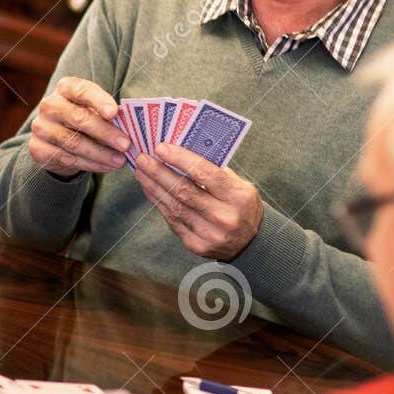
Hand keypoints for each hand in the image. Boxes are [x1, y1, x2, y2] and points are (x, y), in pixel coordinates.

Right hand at [25, 76, 130, 176]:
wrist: (56, 139)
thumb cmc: (83, 118)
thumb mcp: (94, 110)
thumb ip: (107, 114)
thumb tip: (130, 126)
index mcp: (65, 88)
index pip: (81, 90)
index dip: (98, 101)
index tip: (114, 113)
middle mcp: (49, 105)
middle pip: (78, 118)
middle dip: (105, 133)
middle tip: (126, 144)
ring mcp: (41, 127)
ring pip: (73, 143)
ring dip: (101, 153)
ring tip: (120, 160)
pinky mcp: (37, 148)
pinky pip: (66, 159)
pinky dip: (90, 164)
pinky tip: (106, 166)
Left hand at [135, 143, 263, 259]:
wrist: (252, 241)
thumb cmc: (241, 204)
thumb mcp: (238, 184)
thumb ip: (214, 169)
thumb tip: (179, 151)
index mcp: (238, 196)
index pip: (204, 173)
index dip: (179, 159)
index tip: (160, 147)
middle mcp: (225, 217)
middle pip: (184, 191)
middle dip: (159, 172)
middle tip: (142, 158)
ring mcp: (210, 234)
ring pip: (174, 206)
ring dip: (153, 187)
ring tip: (141, 172)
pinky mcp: (197, 246)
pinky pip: (172, 220)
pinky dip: (158, 202)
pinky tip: (150, 189)